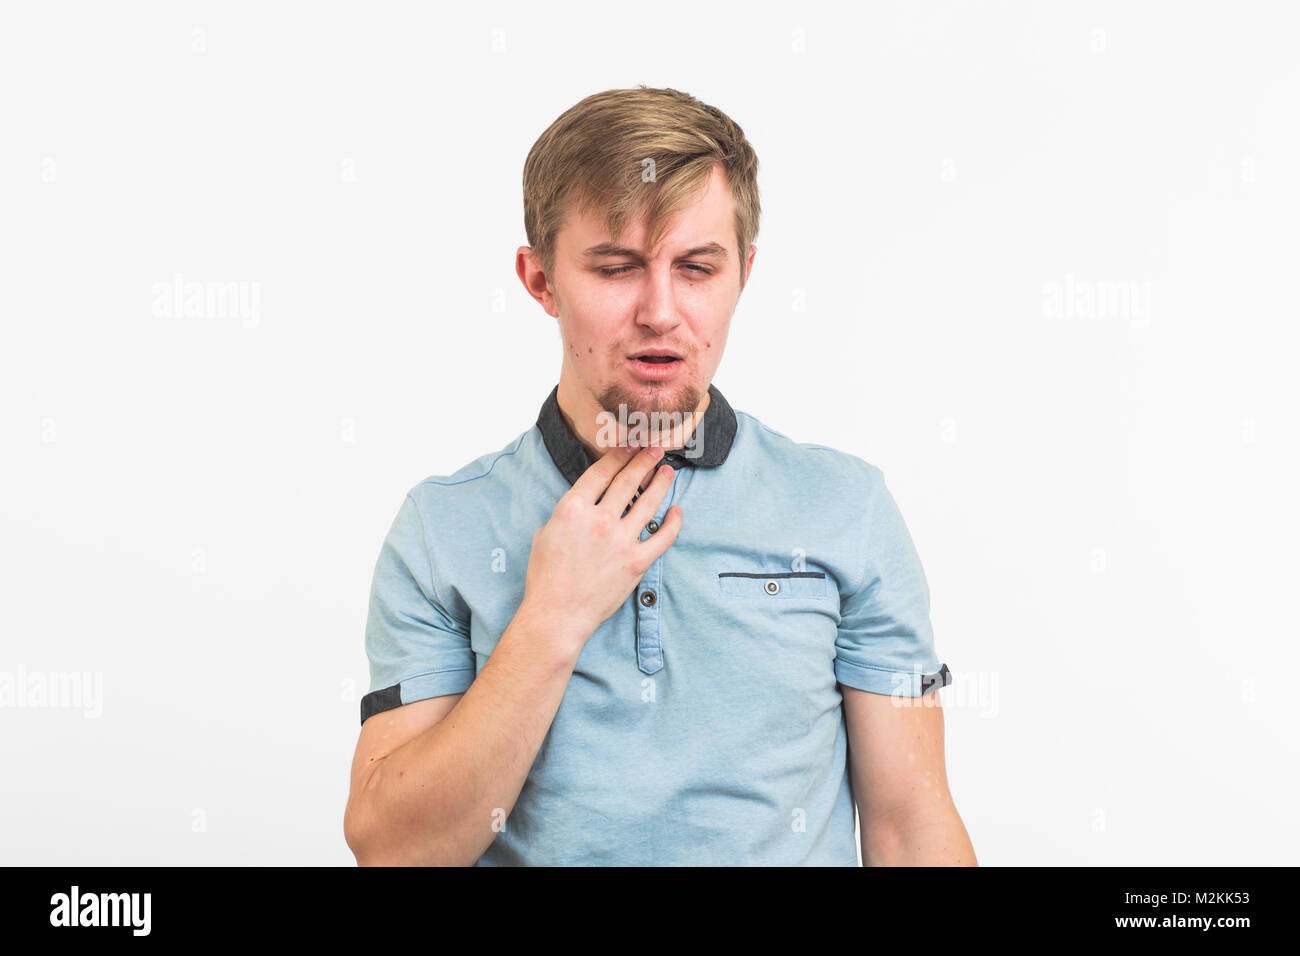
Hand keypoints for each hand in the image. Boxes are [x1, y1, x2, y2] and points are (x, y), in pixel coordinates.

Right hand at [520, 443, 682, 653]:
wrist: (557, 614)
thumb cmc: (546, 577)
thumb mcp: (545, 533)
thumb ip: (567, 513)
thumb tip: (585, 503)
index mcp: (572, 509)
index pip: (602, 472)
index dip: (618, 455)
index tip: (629, 446)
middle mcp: (599, 519)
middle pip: (628, 480)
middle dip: (643, 460)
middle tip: (654, 448)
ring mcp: (620, 540)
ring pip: (648, 503)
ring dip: (660, 483)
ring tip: (668, 471)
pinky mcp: (636, 562)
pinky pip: (663, 537)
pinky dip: (673, 523)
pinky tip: (677, 511)